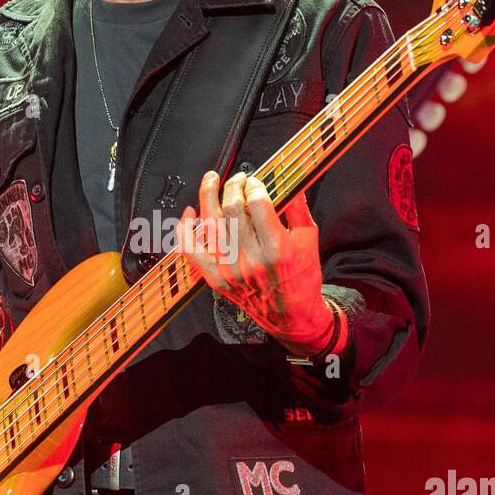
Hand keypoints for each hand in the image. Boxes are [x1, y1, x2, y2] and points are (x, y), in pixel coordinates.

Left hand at [175, 170, 334, 352]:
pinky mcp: (216, 279)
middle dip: (233, 186)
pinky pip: (192, 251)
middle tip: (237, 179)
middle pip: (232, 210)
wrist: (291, 315)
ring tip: (211, 180)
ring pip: (210, 224)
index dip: (253, 185)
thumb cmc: (301, 276)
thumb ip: (297, 207)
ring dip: (207, 196)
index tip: (254, 181)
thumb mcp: (309, 239)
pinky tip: (190, 212)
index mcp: (278, 248)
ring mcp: (230, 270)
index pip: (257, 203)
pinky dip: (186, 229)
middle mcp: (251, 259)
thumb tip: (288, 178)